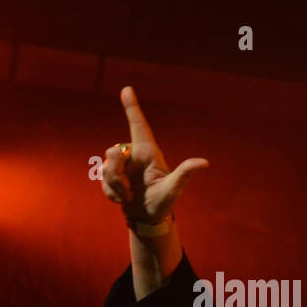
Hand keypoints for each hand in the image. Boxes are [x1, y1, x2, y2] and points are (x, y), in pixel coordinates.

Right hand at [101, 87, 208, 225]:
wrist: (148, 217)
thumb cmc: (164, 201)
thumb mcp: (174, 188)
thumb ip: (184, 174)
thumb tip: (204, 163)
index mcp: (148, 152)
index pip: (138, 126)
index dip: (132, 107)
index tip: (127, 89)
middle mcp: (133, 155)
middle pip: (113, 151)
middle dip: (116, 170)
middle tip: (128, 190)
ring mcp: (121, 166)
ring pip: (105, 166)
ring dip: (115, 185)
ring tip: (129, 196)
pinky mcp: (111, 177)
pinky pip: (102, 181)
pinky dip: (111, 193)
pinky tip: (123, 200)